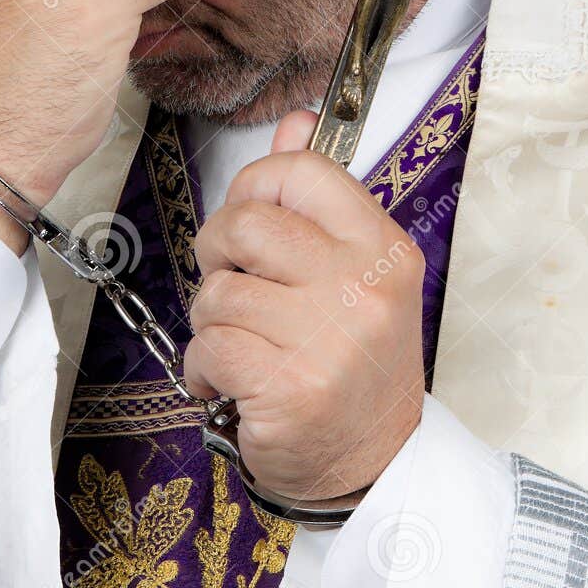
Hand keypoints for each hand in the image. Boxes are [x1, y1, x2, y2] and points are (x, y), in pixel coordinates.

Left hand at [184, 112, 425, 501]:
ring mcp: (328, 338)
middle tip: (235, 286)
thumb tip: (297, 124)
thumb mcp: (355, 273)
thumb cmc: (356, 363)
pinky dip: (205, 368)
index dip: (255, 187)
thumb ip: (318, 199)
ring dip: (213, 323)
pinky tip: (234, 383)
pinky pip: (208, 346)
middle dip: (219, 255)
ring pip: (218, 292)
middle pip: (246, 224)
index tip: (251, 220)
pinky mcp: (289, 387)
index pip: (302, 173)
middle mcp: (363, 287)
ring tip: (246, 346)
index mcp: (382, 248)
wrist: (376, 462)